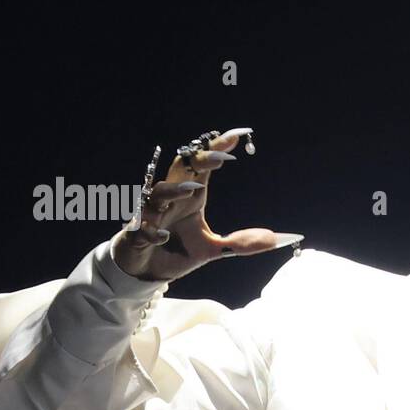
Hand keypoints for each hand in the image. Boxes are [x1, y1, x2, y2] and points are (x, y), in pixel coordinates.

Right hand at [111, 127, 301, 281]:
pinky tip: (164, 235)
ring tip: (194, 188)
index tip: (236, 137)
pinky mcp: (136, 235)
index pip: (202, 167)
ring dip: (175, 190)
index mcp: (190, 197)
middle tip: (219, 155)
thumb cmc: (177, 252)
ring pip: (158, 193)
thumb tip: (273, 239)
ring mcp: (151, 215)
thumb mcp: (214, 249)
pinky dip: (153, 230)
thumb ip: (241, 243)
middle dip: (198, 160)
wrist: (147, 272)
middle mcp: (170, 200)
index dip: (216, 150)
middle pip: (181, 170)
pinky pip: (143, 228)